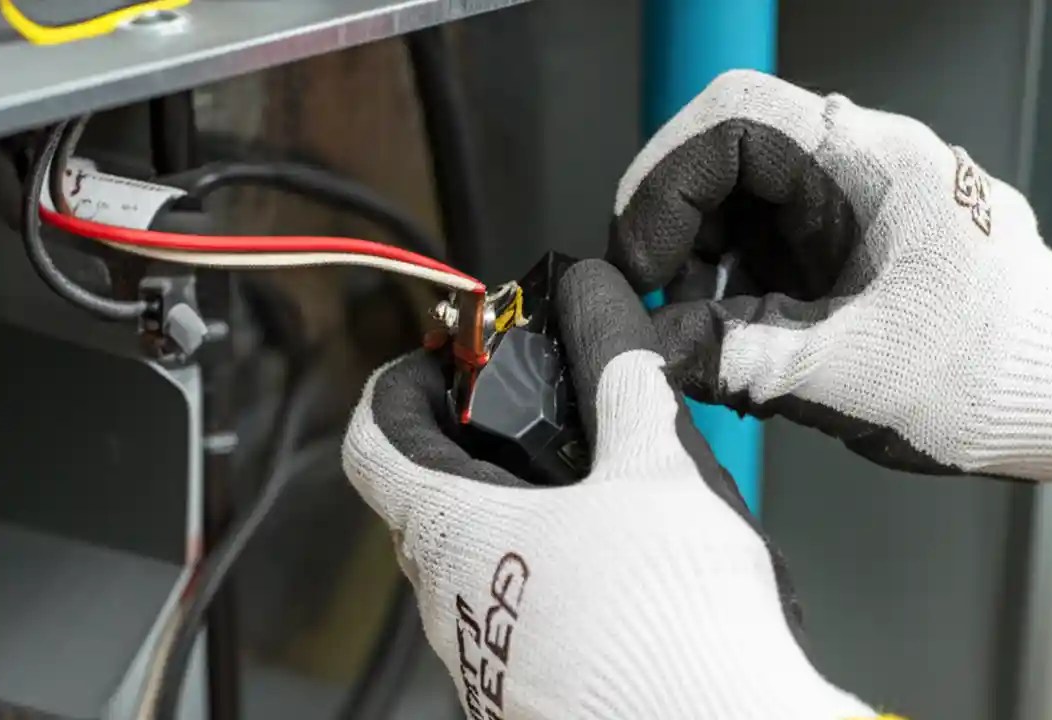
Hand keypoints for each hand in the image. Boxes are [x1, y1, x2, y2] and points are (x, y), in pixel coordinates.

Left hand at [342, 260, 878, 718]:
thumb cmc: (677, 622)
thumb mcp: (659, 466)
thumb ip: (620, 373)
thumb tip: (598, 304)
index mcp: (455, 536)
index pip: (374, 441)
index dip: (401, 386)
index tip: (446, 366)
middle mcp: (448, 610)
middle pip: (423, 505)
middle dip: (471, 449)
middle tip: (539, 418)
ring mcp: (483, 668)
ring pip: (469, 572)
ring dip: (511, 520)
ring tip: (596, 499)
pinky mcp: (524, 704)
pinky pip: (510, 628)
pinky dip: (542, 583)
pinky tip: (617, 580)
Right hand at [611, 70, 1051, 492]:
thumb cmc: (998, 372)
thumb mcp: (851, 374)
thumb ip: (740, 358)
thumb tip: (653, 347)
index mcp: (876, 166)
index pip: (734, 119)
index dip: (666, 184)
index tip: (642, 260)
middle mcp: (866, 165)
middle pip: (729, 157)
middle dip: (678, 230)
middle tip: (661, 303)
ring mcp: (861, 200)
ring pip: (744, 201)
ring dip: (705, 264)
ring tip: (712, 337)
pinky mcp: (857, 240)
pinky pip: (772, 239)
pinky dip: (739, 285)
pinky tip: (747, 341)